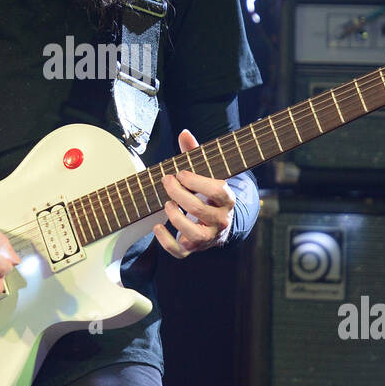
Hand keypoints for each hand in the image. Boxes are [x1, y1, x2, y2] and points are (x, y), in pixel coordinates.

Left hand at [153, 129, 235, 258]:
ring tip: (167, 204)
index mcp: (227, 199)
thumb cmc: (208, 192)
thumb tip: (184, 133)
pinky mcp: (194, 248)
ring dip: (176, 218)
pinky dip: (166, 242)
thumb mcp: (206, 172)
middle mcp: (220, 220)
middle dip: (179, 193)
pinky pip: (180, 252)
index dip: (197, 181)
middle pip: (200, 210)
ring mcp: (208, 236)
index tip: (180, 173)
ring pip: (193, 234)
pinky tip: (157, 227)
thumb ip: (196, 153)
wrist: (219, 223)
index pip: (218, 190)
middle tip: (166, 181)